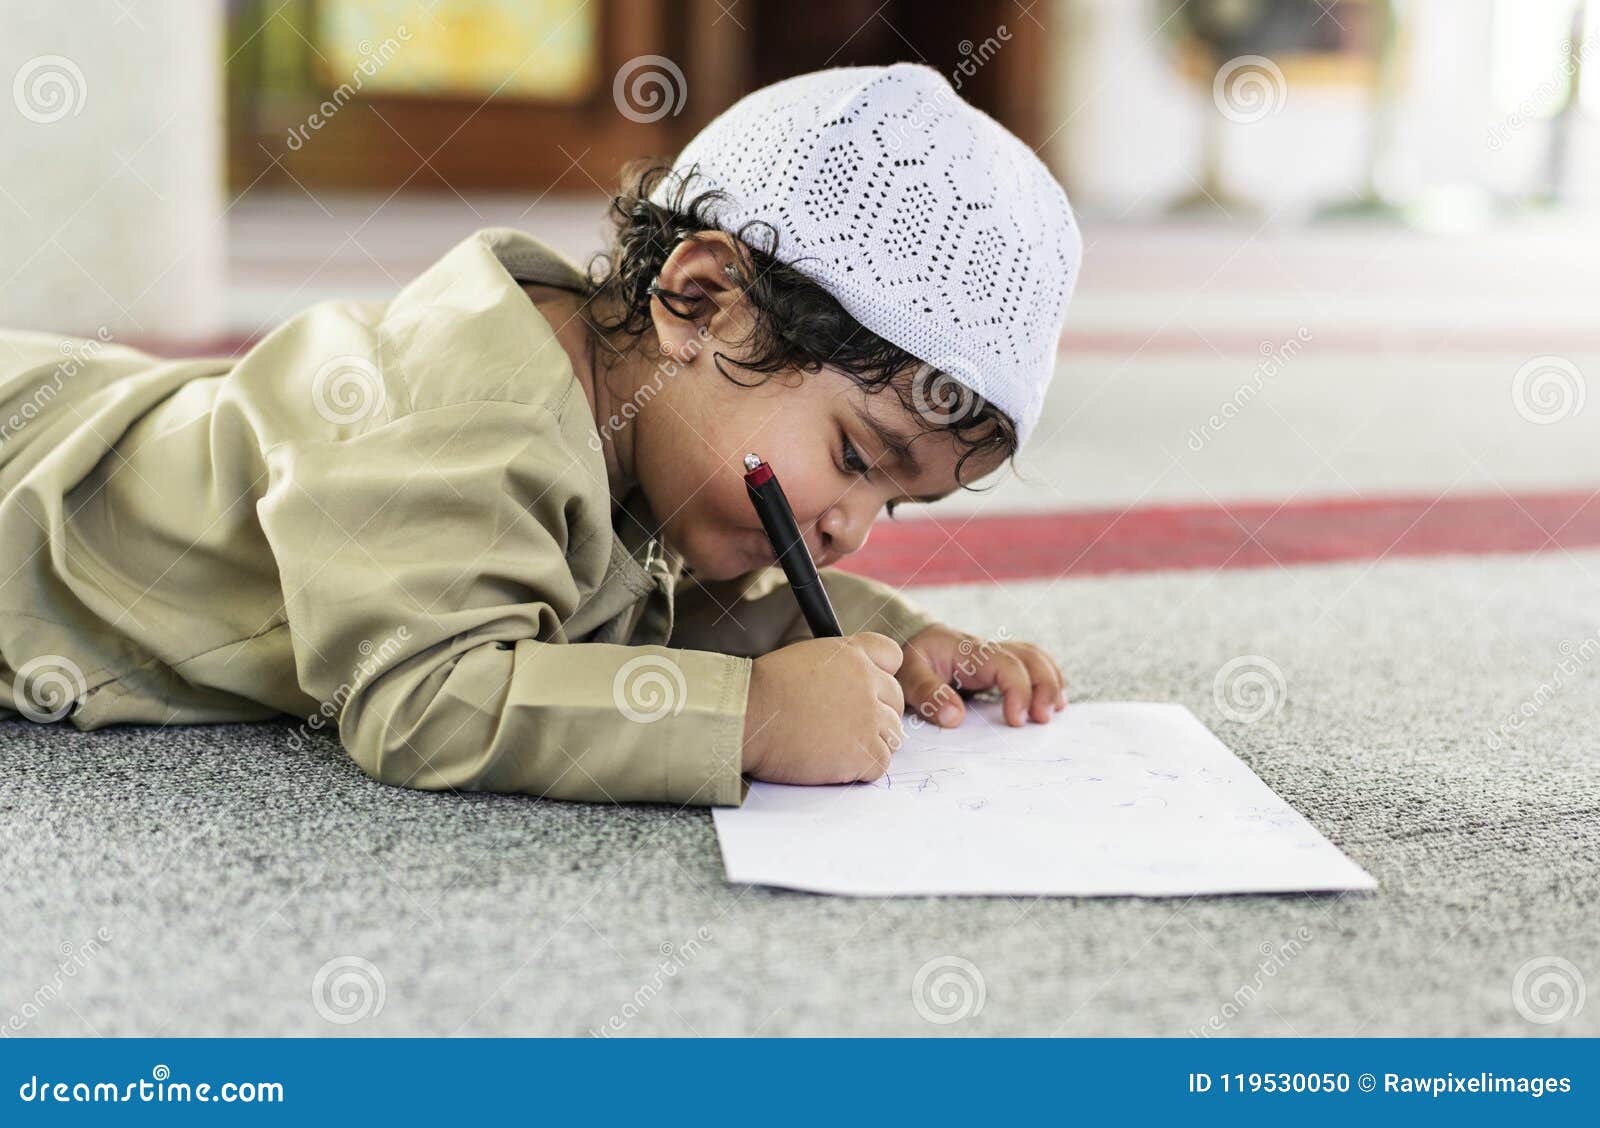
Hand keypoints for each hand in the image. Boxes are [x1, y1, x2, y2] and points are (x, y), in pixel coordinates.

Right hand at [742, 632, 904, 784]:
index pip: (891, 656)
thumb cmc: (764, 691)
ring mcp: (869, 717)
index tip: (867, 690)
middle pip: (896, 700)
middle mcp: (868, 680)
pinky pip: (881, 763)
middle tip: (849, 728)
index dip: (880, 674)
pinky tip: (835, 763)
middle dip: (878, 714)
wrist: (748, 716)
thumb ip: (838, 667)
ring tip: (838, 747)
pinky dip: (862, 768)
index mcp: (852, 653)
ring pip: (893, 735)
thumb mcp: (805, 658)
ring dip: (871, 743)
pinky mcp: (864, 751)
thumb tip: (848, 686)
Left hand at [897, 624, 1067, 728]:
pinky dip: (1047, 682)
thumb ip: (928, 693)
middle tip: (1042, 719)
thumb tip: (956, 717)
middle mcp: (989, 650)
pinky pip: (1032, 666)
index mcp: (969, 651)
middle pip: (1031, 657)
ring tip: (1054, 713)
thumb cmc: (911, 658)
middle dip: (1044, 686)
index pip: (1007, 664)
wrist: (910, 640)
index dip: (1018, 690)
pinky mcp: (1000, 666)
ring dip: (1051, 683)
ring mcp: (997, 656)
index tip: (1016, 720)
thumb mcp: (908, 674)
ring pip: (1036, 659)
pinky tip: (1053, 703)